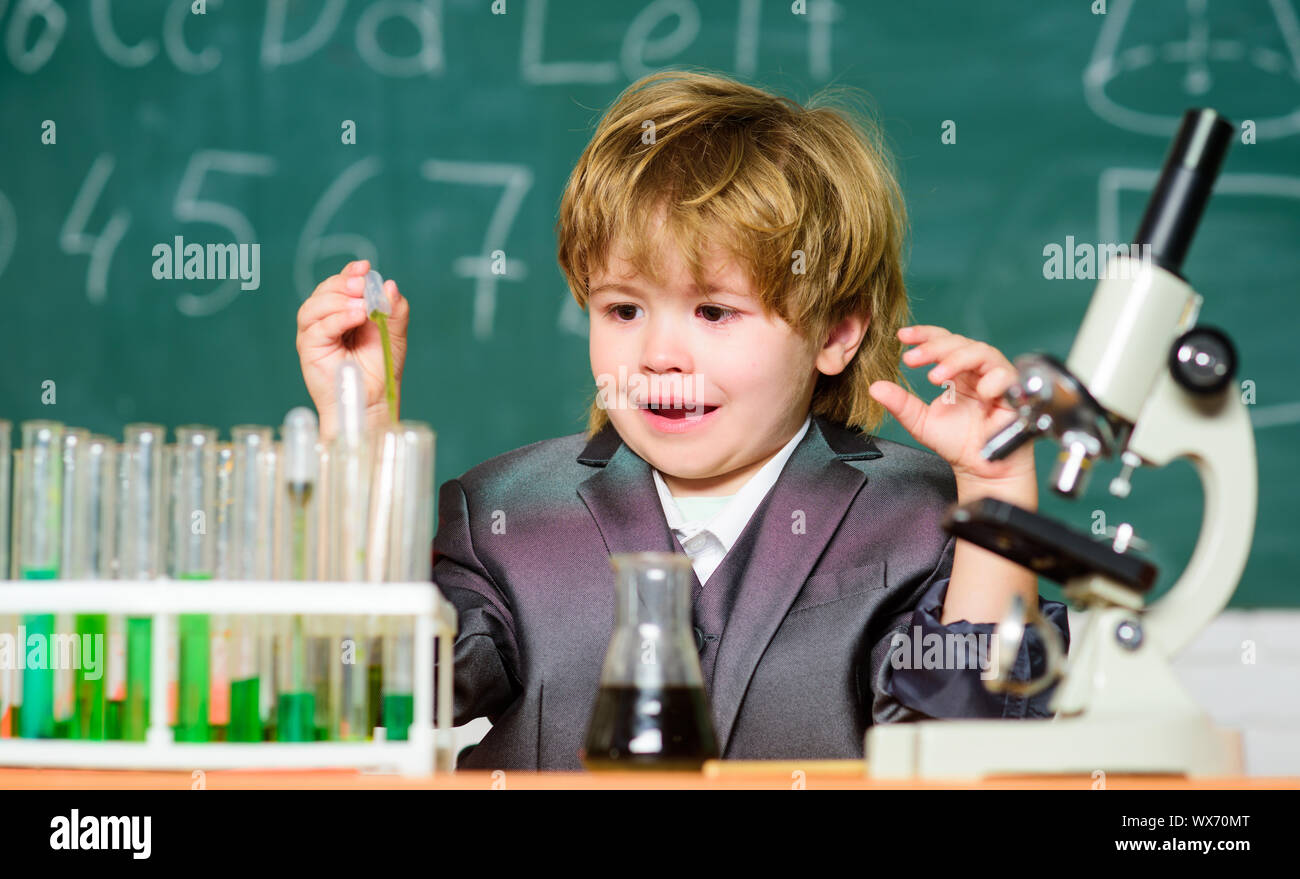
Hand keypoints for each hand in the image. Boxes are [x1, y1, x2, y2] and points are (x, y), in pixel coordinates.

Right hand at [296, 259, 408, 440]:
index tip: (364, 267)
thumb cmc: (380, 368)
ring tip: (362, 306)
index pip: (341, 284)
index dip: (350, 272)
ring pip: (314, 306)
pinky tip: (356, 316)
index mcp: (344, 311)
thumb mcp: (395, 334)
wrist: (374, 399)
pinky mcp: (309, 349)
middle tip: (361, 284)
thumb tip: (390, 285)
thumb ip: (394, 310)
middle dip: (343, 283)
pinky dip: (337, 318)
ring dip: (338, 300)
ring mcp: (315, 334)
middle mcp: (326, 319)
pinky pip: (317, 328)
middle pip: (324, 291)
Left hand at [868, 325, 1032, 483]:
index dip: (924, 335)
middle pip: (959, 343)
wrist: (980, 468)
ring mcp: (996, 379)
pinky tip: (978, 394)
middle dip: (934, 347)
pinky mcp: (1013, 393)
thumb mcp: (921, 422)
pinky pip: (1005, 376)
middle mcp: (977, 371)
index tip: (902, 336)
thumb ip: (901, 404)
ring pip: (981, 352)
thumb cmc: (957, 443)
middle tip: (912, 359)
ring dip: (956, 360)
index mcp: (958, 372)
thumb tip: (874, 387)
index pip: (943, 342)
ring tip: (935, 376)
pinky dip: (990, 381)